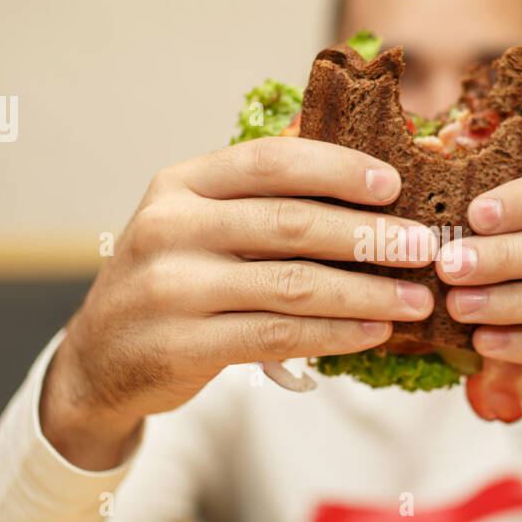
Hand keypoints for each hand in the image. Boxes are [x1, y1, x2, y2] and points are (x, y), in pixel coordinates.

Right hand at [41, 137, 437, 469]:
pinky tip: (374, 333)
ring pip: (293, 285)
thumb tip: (355, 167)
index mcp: (181, 183)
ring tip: (414, 300)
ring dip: (365, 293)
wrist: (97, 359)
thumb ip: (257, 197)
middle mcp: (171, 228)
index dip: (337, 168)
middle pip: (290, 223)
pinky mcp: (182, 344)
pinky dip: (335, 334)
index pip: (269, 162)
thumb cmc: (172, 281)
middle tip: (424, 246)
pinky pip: (278, 336)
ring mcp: (173, 288)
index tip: (394, 183)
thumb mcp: (195, 224)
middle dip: (369, 234)